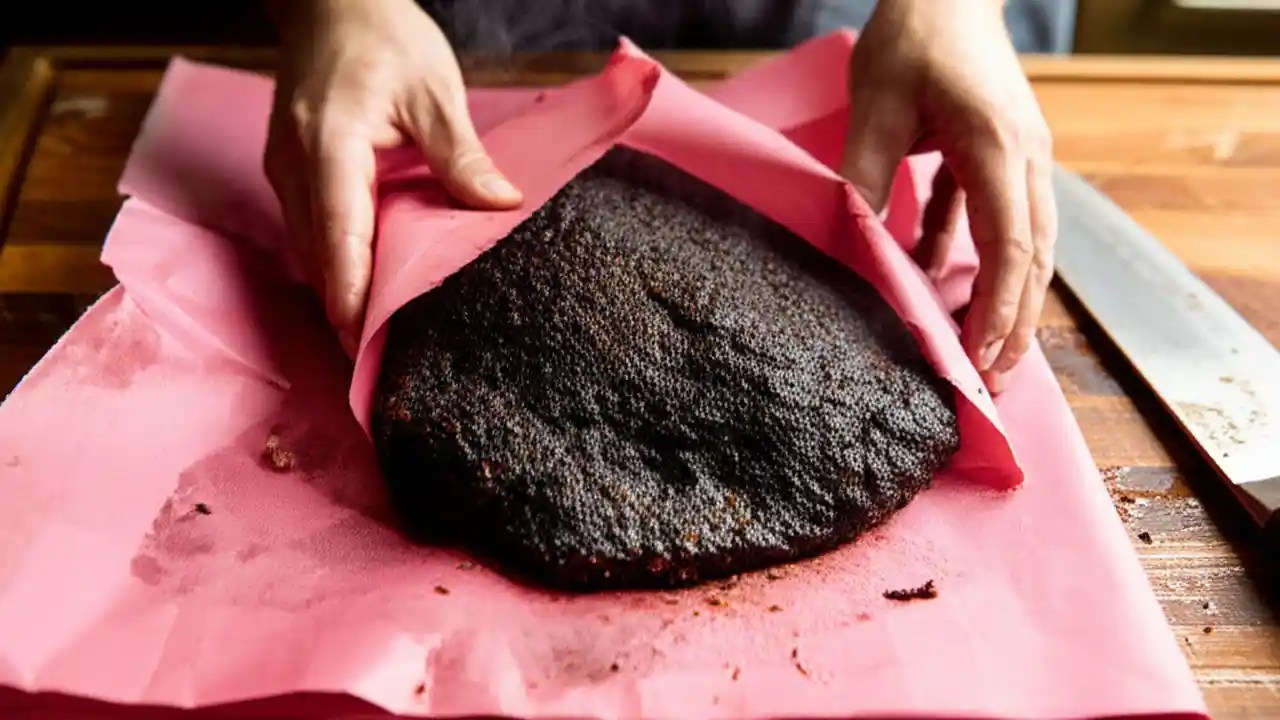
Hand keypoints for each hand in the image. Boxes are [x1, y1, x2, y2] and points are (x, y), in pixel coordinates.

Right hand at [264, 0, 522, 354]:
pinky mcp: (290, 169)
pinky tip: (364, 286)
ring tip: (372, 340)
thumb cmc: (382, 35)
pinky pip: (310, 228)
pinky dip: (335, 261)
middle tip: (377, 363)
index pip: (340, 233)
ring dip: (339, 290)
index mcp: (330, 143)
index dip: (351, 293)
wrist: (329, 0)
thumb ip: (461, 153)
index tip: (361, 344)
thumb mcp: (434, 90)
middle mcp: (295, 163)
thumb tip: (500, 204)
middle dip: (344, 309)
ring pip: (311, 247)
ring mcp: (285, 167)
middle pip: (320, 253)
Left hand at [840, 0, 1056, 393]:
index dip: (997, 309)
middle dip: (1014, 322)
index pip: (1009, 247)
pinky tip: (933, 277)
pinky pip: (991, 216)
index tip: (980, 358)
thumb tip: (849, 243)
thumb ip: (864, 175)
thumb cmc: (915, 34)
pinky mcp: (1000, 152)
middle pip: (1032, 257)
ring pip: (1021, 242)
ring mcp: (1019, 156)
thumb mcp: (876, 104)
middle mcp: (1024, 158)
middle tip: (990, 381)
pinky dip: (971, 252)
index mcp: (998, 147)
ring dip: (1002, 296)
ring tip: (977, 349)